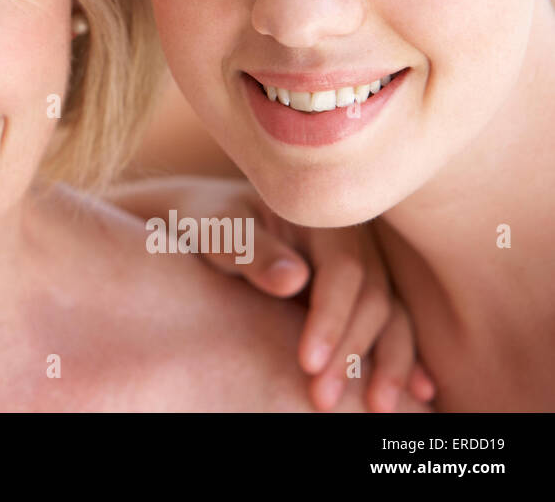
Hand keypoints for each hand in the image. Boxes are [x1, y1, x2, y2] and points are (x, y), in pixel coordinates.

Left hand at [112, 176, 434, 410]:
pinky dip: (404, 356)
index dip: (332, 319)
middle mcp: (353, 238)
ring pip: (391, 315)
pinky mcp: (360, 290)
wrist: (205, 219)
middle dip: (353, 352)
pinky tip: (419, 391)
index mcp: (322, 215)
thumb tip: (295, 279)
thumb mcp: (219, 229)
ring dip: (386, 363)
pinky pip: (391, 322)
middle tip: (323, 399)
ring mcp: (363, 264)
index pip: (345, 270)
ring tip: (377, 409)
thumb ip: (251, 250)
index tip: (308, 363)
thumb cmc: (209, 221)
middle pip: (373, 298)